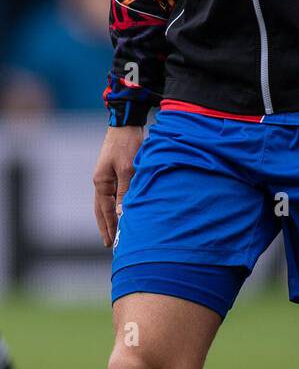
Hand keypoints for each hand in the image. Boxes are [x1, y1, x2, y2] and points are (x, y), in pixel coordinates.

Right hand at [93, 126, 143, 246]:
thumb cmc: (127, 144)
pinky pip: (112, 195)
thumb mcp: (128, 169)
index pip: (105, 210)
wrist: (126, 124)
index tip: (112, 242)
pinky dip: (115, 207)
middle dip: (105, 226)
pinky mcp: (114, 173)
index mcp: (101, 182)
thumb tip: (122, 213)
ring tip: (113, 233)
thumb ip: (125, 191)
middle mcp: (101, 181)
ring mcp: (106, 177)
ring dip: (109, 218)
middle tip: (108, 244)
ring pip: (105, 203)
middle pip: (101, 210)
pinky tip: (120, 213)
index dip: (109, 226)